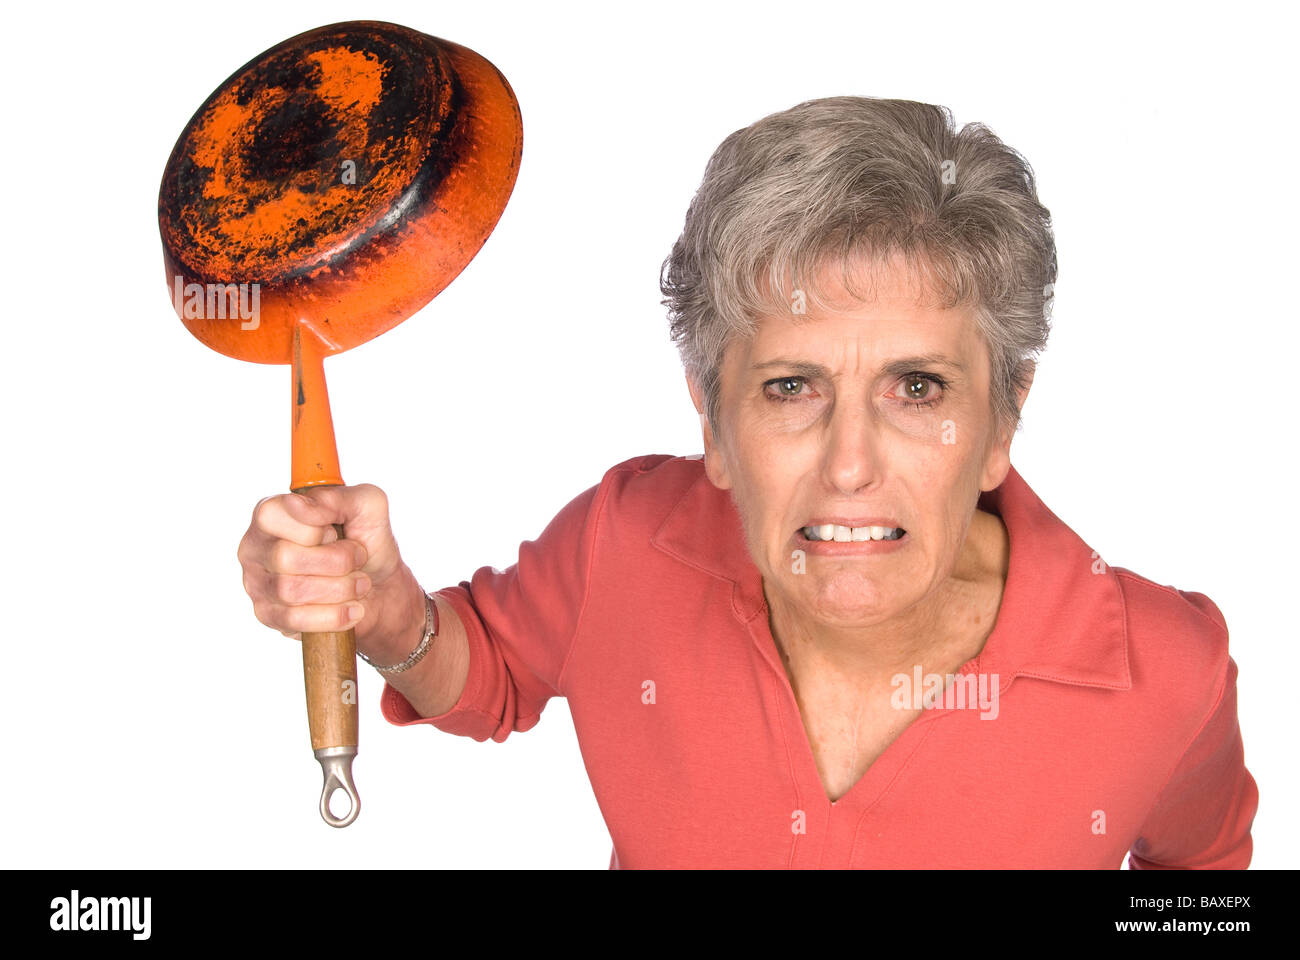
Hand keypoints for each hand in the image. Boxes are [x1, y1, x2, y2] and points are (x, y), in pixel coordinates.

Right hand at [236, 484, 419, 654]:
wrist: (381, 586)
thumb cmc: (367, 540)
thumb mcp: (366, 505)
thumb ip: (336, 497)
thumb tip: (299, 504)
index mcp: (272, 513)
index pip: (274, 516)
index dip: (316, 528)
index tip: (338, 531)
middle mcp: (256, 546)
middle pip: (284, 557)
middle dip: (336, 562)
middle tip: (358, 560)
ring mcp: (257, 583)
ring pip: (291, 591)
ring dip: (340, 589)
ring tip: (359, 584)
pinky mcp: (268, 615)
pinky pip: (294, 620)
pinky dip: (333, 616)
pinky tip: (352, 609)